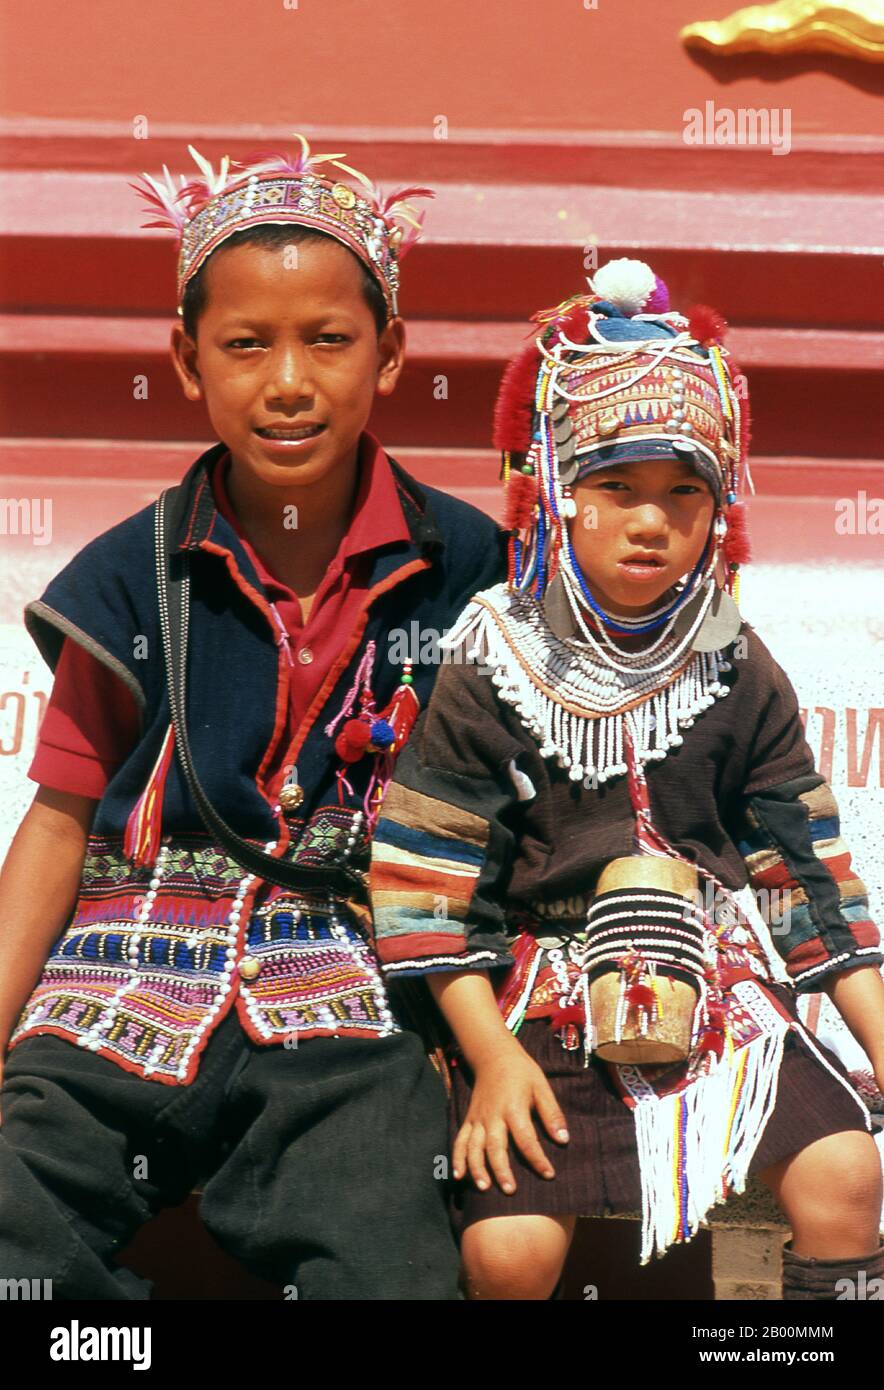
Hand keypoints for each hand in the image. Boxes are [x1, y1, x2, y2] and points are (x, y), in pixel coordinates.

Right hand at [452, 1037, 568, 1194]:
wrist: (494, 1056)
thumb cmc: (522, 1073)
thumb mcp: (542, 1087)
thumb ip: (552, 1114)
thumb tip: (564, 1140)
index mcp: (514, 1108)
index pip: (526, 1138)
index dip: (537, 1158)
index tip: (549, 1174)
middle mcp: (493, 1116)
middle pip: (496, 1146)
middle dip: (502, 1170)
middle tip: (510, 1190)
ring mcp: (478, 1119)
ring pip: (474, 1146)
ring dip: (477, 1167)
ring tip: (483, 1188)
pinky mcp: (469, 1120)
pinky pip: (460, 1140)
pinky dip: (457, 1158)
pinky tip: (459, 1176)